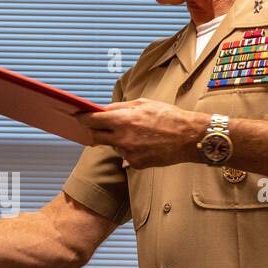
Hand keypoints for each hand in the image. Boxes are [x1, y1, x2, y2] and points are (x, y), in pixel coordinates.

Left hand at [78, 99, 206, 167]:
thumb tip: (103, 110)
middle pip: (96, 137)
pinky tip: (145, 143)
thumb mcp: (143, 104)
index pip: (92, 120)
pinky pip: (126, 156)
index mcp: (123, 120)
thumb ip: (120, 107)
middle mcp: (122, 139)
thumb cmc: (168, 116)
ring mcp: (128, 153)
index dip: (83, 118)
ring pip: (113, 146)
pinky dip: (130, 149)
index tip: (78, 116)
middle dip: (93, 132)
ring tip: (137, 133)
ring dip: (117, 139)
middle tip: (94, 127)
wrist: (189, 137)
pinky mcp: (136, 164)